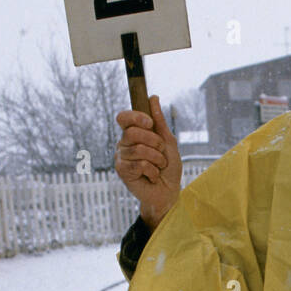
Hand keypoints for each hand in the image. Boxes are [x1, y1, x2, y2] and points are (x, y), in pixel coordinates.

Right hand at [114, 94, 181, 228]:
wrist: (169, 191)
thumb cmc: (168, 168)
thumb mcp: (168, 142)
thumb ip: (160, 122)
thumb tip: (153, 98)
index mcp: (133, 134)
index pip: (123, 117)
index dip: (135, 117)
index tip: (149, 123)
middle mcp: (124, 144)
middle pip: (132, 132)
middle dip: (154, 142)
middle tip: (161, 152)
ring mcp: (121, 158)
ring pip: (138, 149)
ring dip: (156, 159)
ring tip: (159, 167)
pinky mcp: (122, 171)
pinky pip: (139, 164)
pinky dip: (152, 171)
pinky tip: (152, 176)